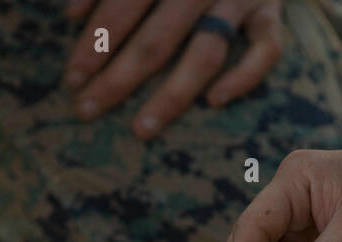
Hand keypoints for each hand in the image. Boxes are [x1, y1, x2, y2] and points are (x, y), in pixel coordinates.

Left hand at [64, 0, 283, 139]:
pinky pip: (266, 50)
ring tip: (142, 128)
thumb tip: (71, 16)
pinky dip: (243, 77)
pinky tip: (215, 101)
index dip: (96, 42)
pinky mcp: (270, 13)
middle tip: (88, 109)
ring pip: (206, 53)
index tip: (73, 78)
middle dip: (119, 78)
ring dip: (171, 94)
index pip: (123, 5)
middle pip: (158, 38)